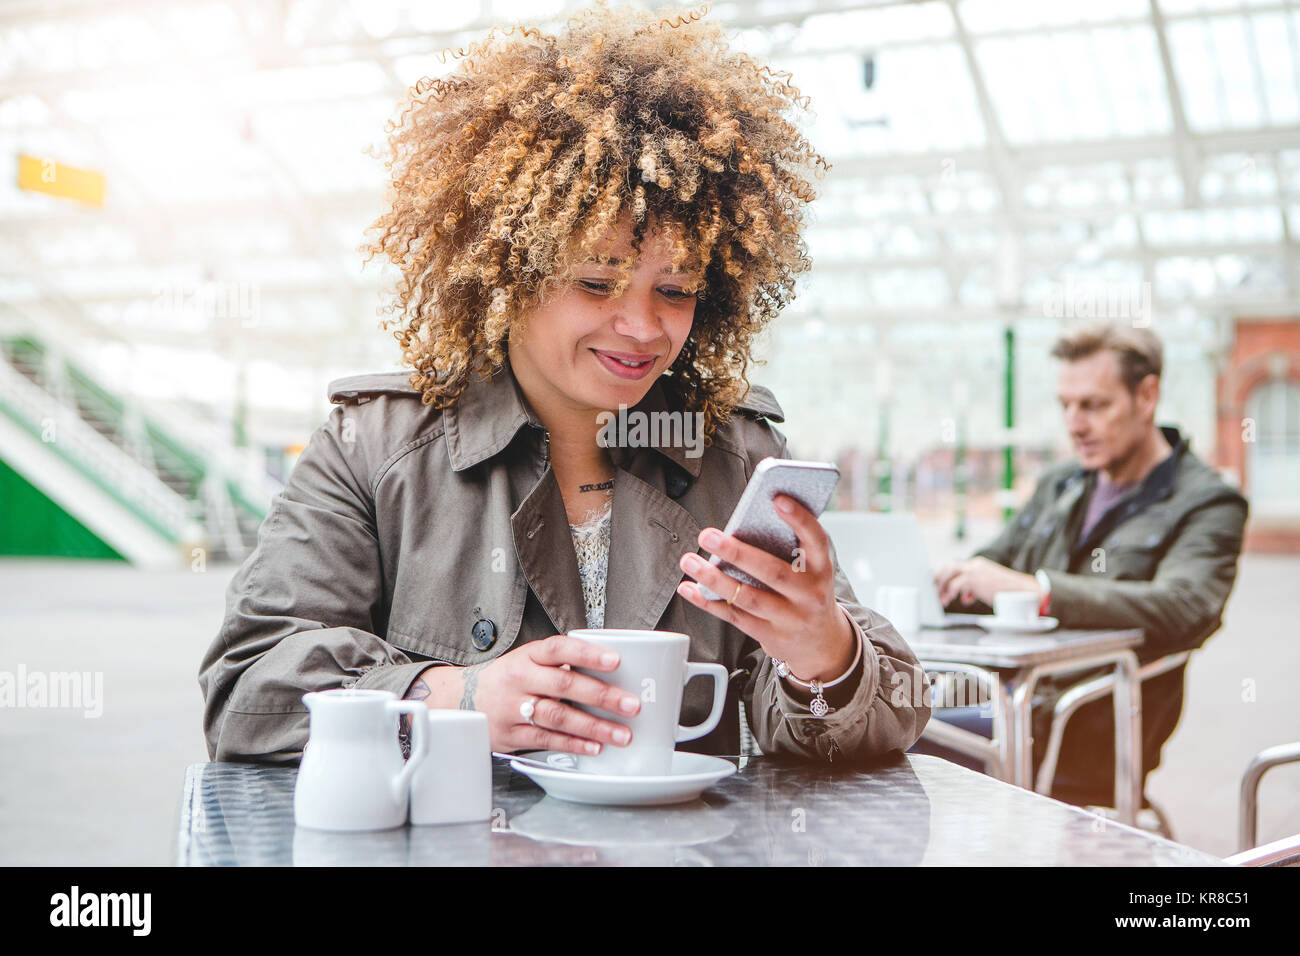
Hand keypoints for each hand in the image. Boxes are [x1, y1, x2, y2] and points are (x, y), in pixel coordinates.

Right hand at [405, 636, 642, 755]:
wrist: (461, 699)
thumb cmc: (507, 679)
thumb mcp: (528, 661)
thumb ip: (561, 665)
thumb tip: (610, 671)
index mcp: (528, 656)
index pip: (559, 648)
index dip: (588, 654)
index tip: (616, 660)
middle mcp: (520, 679)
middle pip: (564, 684)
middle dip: (602, 695)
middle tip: (631, 705)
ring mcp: (513, 708)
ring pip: (557, 716)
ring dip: (593, 726)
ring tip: (621, 734)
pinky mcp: (511, 734)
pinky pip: (546, 739)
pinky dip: (573, 744)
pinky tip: (594, 747)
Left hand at [676, 494, 855, 682]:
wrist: (822, 643)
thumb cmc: (807, 593)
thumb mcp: (811, 570)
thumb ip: (788, 548)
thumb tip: (745, 524)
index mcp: (821, 568)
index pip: (816, 540)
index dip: (800, 519)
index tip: (778, 499)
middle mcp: (809, 594)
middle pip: (772, 571)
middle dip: (737, 552)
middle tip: (708, 536)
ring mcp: (791, 618)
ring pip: (748, 597)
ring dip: (714, 578)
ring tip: (689, 561)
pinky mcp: (772, 636)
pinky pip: (735, 617)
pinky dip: (709, 602)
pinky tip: (689, 588)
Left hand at [935, 556, 1038, 606]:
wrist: (1023, 591)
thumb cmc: (1006, 592)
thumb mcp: (987, 586)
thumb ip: (975, 587)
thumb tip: (965, 596)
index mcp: (977, 564)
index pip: (955, 567)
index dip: (945, 576)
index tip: (938, 586)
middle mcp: (974, 564)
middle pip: (948, 567)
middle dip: (939, 579)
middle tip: (936, 592)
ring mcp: (974, 570)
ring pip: (949, 572)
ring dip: (942, 586)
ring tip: (942, 599)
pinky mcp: (975, 579)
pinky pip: (955, 584)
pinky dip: (949, 592)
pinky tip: (950, 601)